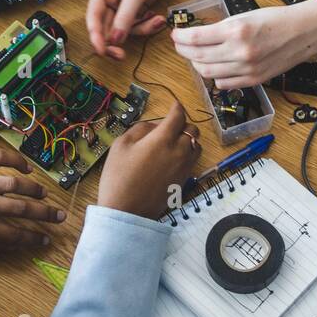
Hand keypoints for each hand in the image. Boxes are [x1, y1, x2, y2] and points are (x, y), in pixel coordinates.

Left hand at [0, 149, 65, 253]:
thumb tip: (11, 248)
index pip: (13, 235)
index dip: (33, 239)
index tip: (46, 240)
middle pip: (21, 209)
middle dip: (44, 215)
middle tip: (60, 217)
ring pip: (16, 184)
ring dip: (35, 190)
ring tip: (45, 195)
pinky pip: (1, 158)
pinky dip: (17, 161)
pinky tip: (27, 169)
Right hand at [86, 0, 189, 58]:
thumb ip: (125, 17)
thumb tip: (114, 39)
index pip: (93, 18)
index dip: (96, 37)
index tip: (103, 50)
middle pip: (106, 28)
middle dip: (118, 39)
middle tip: (122, 55)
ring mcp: (124, 4)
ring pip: (124, 29)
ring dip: (140, 29)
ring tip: (155, 20)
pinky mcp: (137, 7)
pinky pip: (137, 25)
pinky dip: (147, 25)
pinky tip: (157, 17)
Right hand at [97, 103, 200, 218]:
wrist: (126, 211)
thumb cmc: (119, 177)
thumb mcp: (121, 145)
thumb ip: (140, 129)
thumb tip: (153, 126)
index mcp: (163, 139)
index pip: (178, 116)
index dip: (176, 107)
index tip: (174, 105)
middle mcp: (179, 151)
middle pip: (192, 129)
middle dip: (183, 123)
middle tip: (169, 125)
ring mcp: (184, 167)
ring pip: (197, 145)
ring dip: (188, 139)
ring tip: (174, 141)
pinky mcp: (185, 179)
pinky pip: (193, 159)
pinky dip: (189, 152)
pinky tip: (174, 156)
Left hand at [170, 4, 316, 89]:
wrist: (302, 32)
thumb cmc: (276, 20)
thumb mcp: (245, 16)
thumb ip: (222, 28)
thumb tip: (200, 36)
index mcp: (236, 31)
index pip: (196, 38)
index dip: (181, 37)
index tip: (176, 35)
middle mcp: (240, 52)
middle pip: (198, 57)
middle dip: (184, 51)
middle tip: (180, 45)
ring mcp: (247, 69)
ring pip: (208, 73)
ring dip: (196, 65)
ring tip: (194, 57)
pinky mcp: (253, 80)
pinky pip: (224, 83)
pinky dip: (214, 77)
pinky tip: (214, 68)